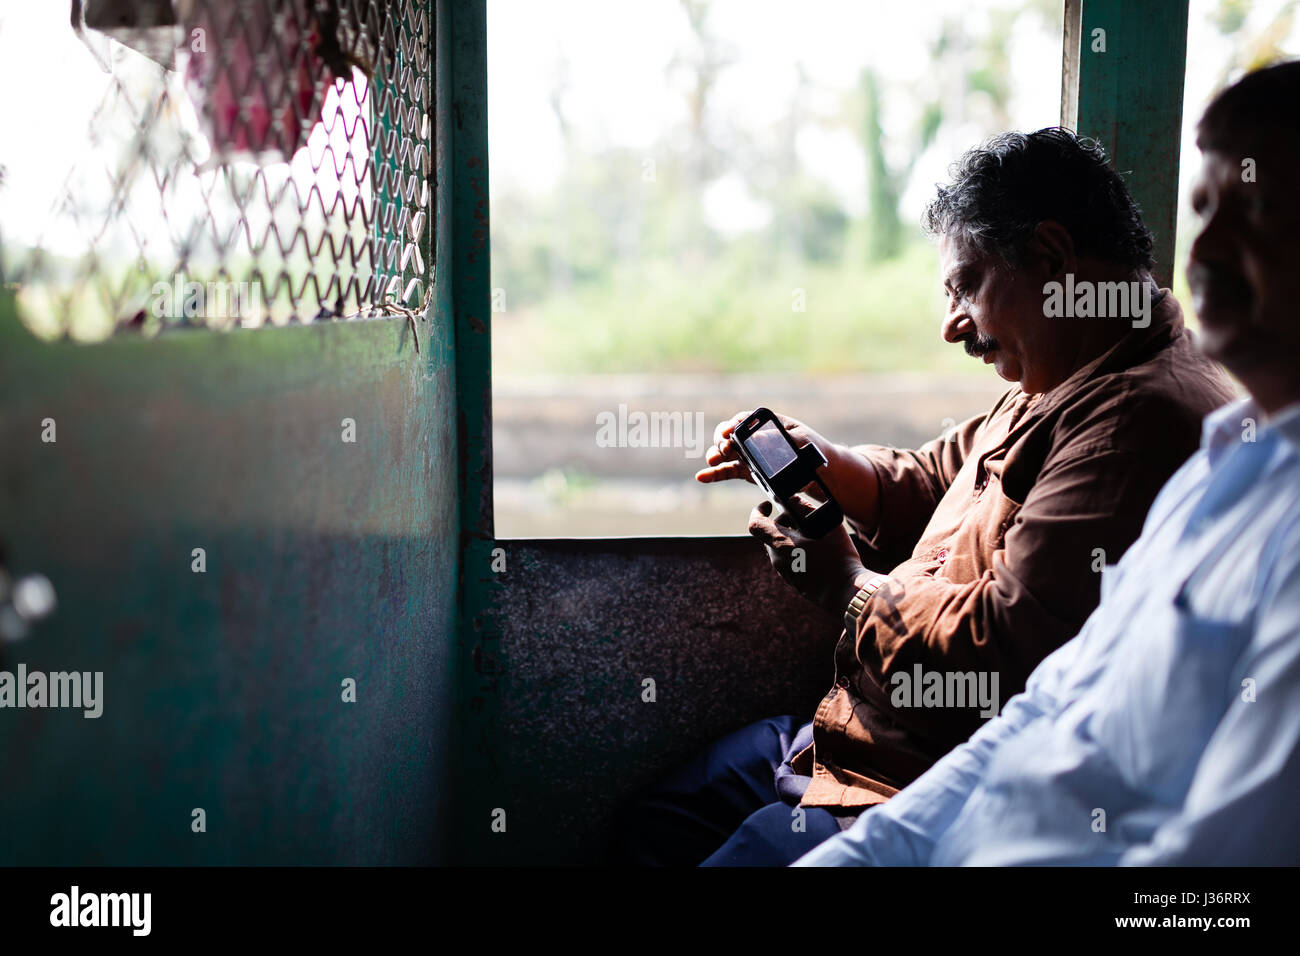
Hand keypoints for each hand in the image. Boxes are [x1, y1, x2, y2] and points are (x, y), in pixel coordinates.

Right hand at [695, 410, 835, 485]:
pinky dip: (714, 474)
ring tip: (712, 462)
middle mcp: (753, 438)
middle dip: (721, 441)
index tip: (728, 432)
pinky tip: (702, 477)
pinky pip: (727, 471)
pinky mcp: (746, 471)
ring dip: (715, 456)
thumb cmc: (812, 450)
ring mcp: (747, 454)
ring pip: (725, 453)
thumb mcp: (801, 441)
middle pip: (729, 435)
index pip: (744, 420)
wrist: (819, 472)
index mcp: (766, 424)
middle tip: (723, 449)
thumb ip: (780, 439)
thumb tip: (758, 439)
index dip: (733, 424)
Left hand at [748, 495, 870, 614]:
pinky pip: (790, 562)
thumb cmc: (837, 558)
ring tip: (814, 535)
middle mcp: (778, 560)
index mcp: (780, 544)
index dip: (758, 512)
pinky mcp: (795, 582)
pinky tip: (818, 551)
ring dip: (791, 538)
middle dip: (783, 523)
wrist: (845, 592)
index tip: (768, 505)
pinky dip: (797, 551)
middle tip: (802, 519)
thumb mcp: (825, 525)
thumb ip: (805, 508)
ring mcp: (786, 573)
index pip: (756, 525)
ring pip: (780, 549)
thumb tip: (792, 500)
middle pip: (770, 535)